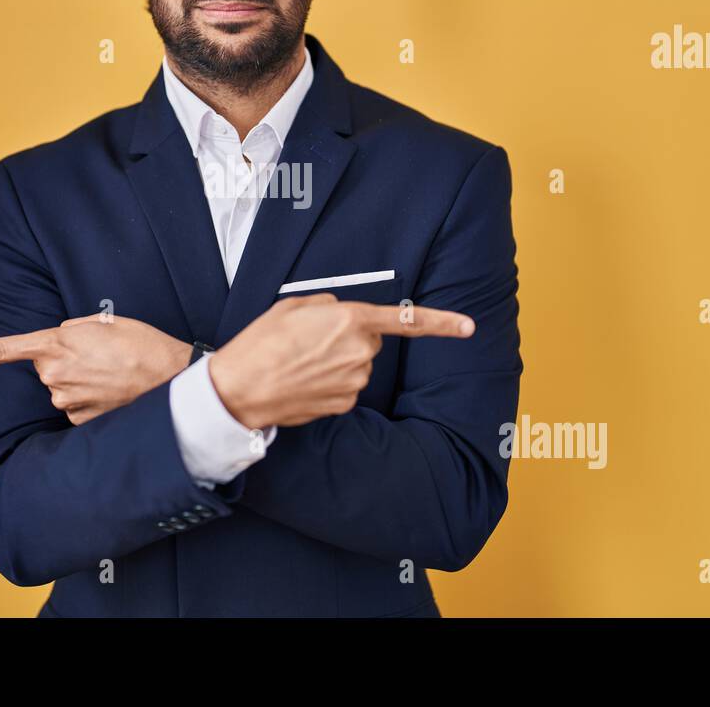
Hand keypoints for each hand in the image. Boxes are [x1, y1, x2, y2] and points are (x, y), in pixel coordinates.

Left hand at [0, 314, 191, 424]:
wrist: (174, 381)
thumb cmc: (145, 346)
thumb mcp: (107, 322)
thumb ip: (74, 330)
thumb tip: (61, 343)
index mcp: (56, 345)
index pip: (2, 351)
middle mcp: (54, 377)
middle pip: (47, 368)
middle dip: (68, 362)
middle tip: (104, 357)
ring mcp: (67, 403)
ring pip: (63, 390)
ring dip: (84, 383)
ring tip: (116, 375)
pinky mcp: (81, 423)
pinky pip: (78, 409)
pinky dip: (94, 402)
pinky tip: (117, 394)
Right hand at [208, 293, 474, 428]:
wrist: (241, 389)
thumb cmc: (261, 343)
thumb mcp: (292, 306)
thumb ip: (327, 305)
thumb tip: (340, 316)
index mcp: (350, 319)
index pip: (407, 321)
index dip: (442, 324)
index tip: (469, 327)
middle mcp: (360, 351)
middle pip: (370, 341)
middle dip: (349, 339)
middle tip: (310, 342)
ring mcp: (355, 381)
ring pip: (358, 365)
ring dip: (338, 362)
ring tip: (300, 363)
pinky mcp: (345, 404)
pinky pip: (347, 387)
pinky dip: (330, 384)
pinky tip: (304, 382)